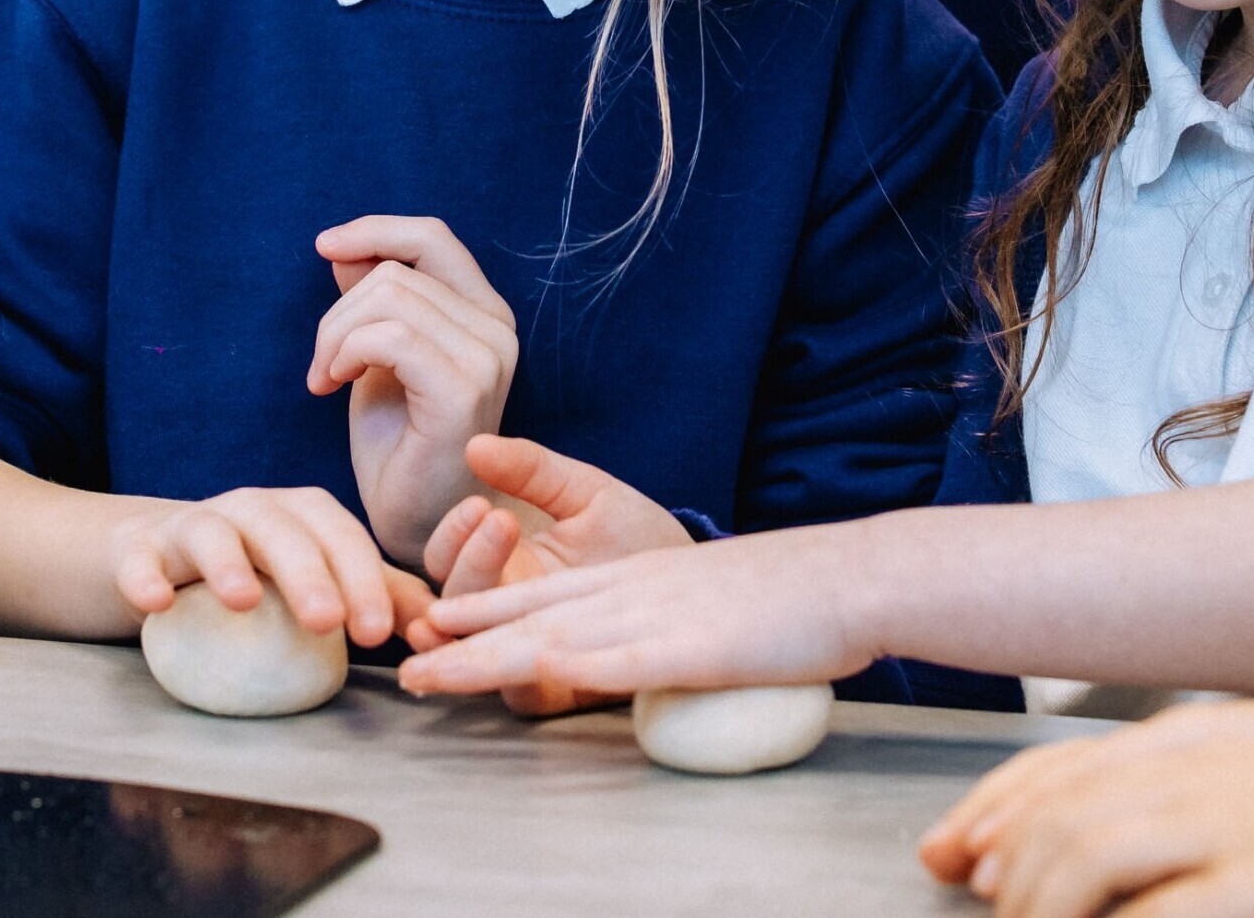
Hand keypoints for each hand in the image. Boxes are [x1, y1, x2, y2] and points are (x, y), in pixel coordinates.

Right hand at [107, 482, 429, 648]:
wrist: (157, 555)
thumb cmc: (256, 570)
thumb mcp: (318, 577)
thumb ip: (378, 597)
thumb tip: (444, 630)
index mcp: (305, 516)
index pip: (344, 539)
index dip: (364, 579)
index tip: (380, 632)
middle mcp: (255, 509)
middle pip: (287, 531)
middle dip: (310, 573)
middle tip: (328, 623)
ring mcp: (196, 523)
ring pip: (215, 531)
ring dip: (230, 562)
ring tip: (244, 600)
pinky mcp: (141, 546)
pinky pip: (140, 556)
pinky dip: (145, 575)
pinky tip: (156, 602)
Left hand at [309, 216, 518, 562]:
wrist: (418, 525)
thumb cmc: (399, 448)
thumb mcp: (377, 360)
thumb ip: (372, 304)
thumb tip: (345, 249)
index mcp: (484, 313)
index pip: (432, 237)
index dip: (376, 230)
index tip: (325, 246)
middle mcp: (496, 329)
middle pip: (396, 270)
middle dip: (338, 311)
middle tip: (320, 365)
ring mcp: (487, 358)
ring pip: (388, 296)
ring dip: (335, 336)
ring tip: (325, 378)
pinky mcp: (463, 390)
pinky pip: (387, 337)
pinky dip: (345, 353)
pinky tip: (331, 387)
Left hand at [401, 516, 885, 698]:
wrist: (849, 577)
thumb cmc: (785, 595)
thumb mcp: (703, 592)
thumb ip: (659, 614)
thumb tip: (634, 644)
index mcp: (633, 579)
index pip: (539, 594)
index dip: (480, 610)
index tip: (429, 628)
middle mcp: (632, 592)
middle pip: (529, 616)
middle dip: (461, 642)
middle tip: (404, 666)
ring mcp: (660, 616)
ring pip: (556, 637)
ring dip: (489, 658)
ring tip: (434, 677)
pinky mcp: (695, 645)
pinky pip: (625, 657)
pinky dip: (577, 664)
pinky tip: (539, 669)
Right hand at [404, 435, 692, 714]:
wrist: (699, 584)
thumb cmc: (637, 536)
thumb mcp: (584, 492)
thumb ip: (532, 469)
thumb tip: (475, 445)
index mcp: (501, 566)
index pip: (447, 556)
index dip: (453, 533)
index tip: (482, 505)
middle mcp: (506, 615)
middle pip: (447, 607)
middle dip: (462, 564)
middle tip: (496, 522)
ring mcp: (532, 655)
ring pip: (477, 654)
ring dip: (467, 626)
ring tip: (473, 600)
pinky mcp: (564, 692)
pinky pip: (526, 696)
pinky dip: (519, 675)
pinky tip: (539, 648)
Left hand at [926, 737, 1253, 917]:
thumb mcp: (1240, 790)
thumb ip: (1170, 808)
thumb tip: (1108, 861)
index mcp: (1181, 753)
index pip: (1058, 772)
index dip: (995, 810)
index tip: (956, 850)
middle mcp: (1187, 779)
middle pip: (1060, 815)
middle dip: (1008, 864)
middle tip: (986, 906)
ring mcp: (1218, 825)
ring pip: (1090, 858)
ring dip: (1044, 902)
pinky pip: (1160, 914)